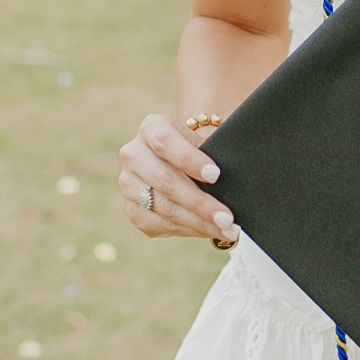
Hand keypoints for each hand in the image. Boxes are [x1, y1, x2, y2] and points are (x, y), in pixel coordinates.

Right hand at [118, 113, 237, 242]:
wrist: (177, 160)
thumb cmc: (197, 149)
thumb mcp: (202, 142)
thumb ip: (211, 157)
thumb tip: (231, 187)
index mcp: (151, 128)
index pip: (165, 143)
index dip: (190, 160)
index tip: (216, 175)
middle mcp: (133, 155)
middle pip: (166, 181)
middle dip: (201, 203)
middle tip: (228, 218)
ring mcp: (128, 184)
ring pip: (164, 208)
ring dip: (199, 223)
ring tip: (226, 230)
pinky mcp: (132, 209)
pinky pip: (160, 225)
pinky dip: (189, 230)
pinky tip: (209, 231)